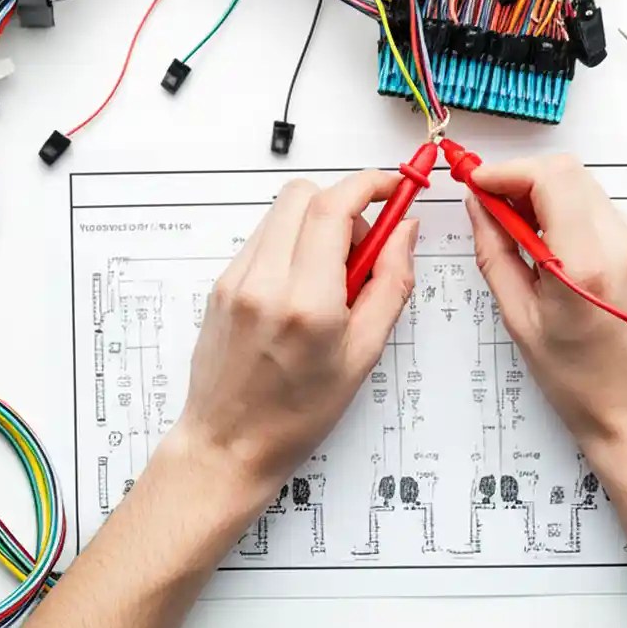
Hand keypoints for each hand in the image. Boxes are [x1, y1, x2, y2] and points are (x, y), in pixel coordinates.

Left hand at [174, 171, 417, 500]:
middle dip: (343, 205)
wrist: (229, 443)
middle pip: (305, 195)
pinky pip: (263, 239)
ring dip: (316, 226)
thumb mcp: (363, 354)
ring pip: (282, 213)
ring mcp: (235, 280)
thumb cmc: (295, 414)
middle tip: (362, 250)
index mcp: (306, 302)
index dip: (369, 184)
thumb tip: (405, 233)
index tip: (392, 188)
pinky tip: (303, 289)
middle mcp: (264, 282)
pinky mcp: (220, 284)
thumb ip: (391, 284)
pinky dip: (291, 246)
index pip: (335, 207)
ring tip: (331, 278)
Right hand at [465, 155, 626, 450]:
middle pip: (568, 174)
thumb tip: (480, 209)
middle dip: (523, 180)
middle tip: (493, 207)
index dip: (506, 172)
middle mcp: (624, 246)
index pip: (549, 178)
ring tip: (523, 237)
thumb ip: (496, 253)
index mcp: (587, 265)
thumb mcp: (521, 318)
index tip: (480, 183)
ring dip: (548, 199)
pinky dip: (572, 217)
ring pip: (586, 190)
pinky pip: (604, 213)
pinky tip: (555, 250)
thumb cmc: (582, 383)